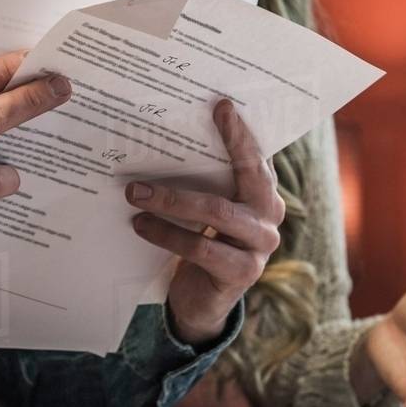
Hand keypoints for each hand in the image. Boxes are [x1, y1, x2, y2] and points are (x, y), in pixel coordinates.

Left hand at [125, 99, 284, 345]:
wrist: (204, 300)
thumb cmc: (204, 241)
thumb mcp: (207, 208)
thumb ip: (203, 181)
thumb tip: (161, 140)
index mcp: (264, 191)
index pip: (256, 156)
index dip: (241, 132)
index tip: (222, 106)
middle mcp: (271, 214)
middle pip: (244, 177)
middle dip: (199, 163)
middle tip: (152, 158)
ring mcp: (261, 245)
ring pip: (217, 211)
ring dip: (170, 201)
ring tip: (133, 194)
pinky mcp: (243, 273)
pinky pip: (202, 248)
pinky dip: (167, 235)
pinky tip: (141, 226)